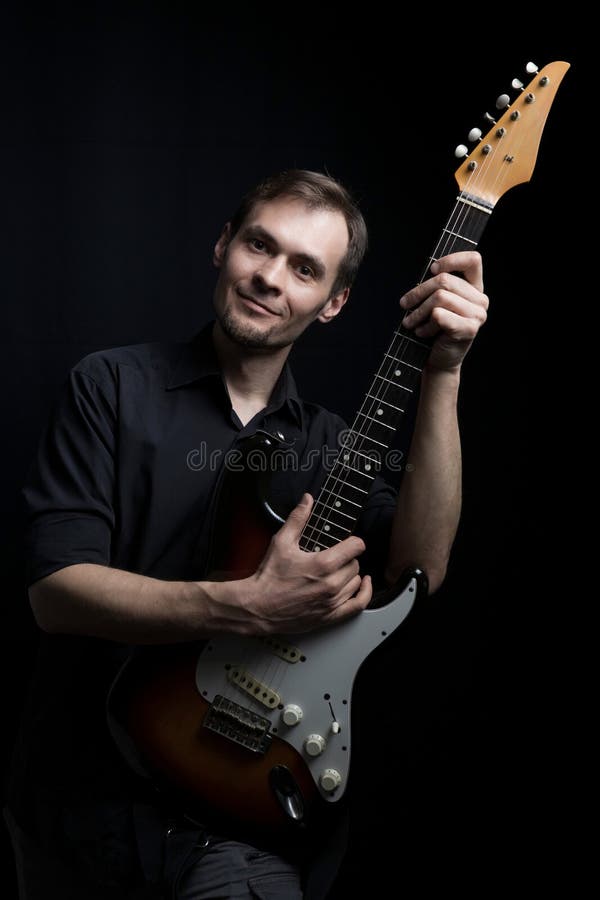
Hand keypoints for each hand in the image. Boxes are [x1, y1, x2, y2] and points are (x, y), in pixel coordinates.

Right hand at [241, 493, 371, 633]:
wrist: (259, 607)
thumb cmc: (270, 577)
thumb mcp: (281, 542)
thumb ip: (297, 519)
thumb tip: (307, 500)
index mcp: (323, 564)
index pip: (356, 547)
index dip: (354, 541)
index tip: (350, 541)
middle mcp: (332, 584)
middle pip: (355, 564)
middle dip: (347, 558)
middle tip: (334, 557)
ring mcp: (332, 601)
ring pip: (356, 582)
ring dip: (350, 574)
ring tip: (338, 571)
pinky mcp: (330, 616)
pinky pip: (358, 604)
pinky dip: (364, 593)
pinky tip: (363, 585)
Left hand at [400, 250, 487, 370]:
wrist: (440, 360)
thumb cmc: (436, 329)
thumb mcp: (437, 302)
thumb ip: (438, 284)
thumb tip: (430, 268)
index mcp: (475, 288)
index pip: (474, 260)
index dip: (451, 260)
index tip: (432, 269)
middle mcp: (481, 300)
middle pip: (445, 280)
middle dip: (418, 292)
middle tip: (404, 304)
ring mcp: (478, 315)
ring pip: (439, 297)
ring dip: (418, 311)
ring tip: (410, 322)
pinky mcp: (469, 329)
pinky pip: (439, 315)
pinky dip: (425, 324)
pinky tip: (422, 332)